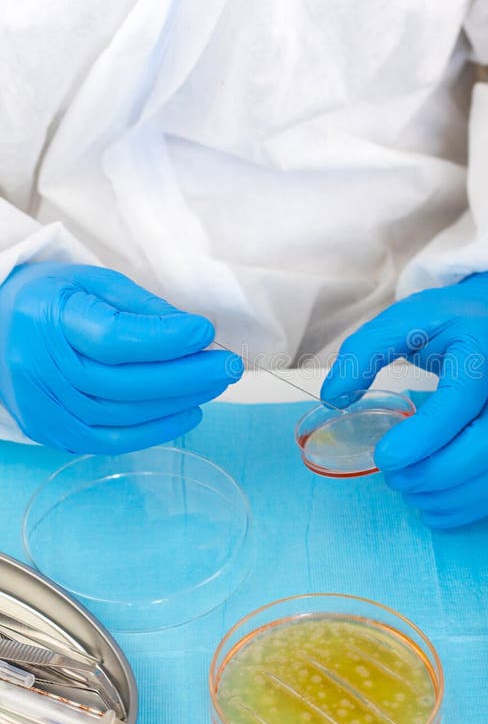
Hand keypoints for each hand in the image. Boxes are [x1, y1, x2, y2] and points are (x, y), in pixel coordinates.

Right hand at [0, 262, 241, 452]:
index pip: (112, 339)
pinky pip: (110, 442)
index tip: (205, 332)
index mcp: (49, 319)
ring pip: (122, 415)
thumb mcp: (95, 282)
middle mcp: (40, 367)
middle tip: (228, 364)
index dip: (164, 339)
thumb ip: (143, 308)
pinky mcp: (53, 431)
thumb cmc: (56, 300)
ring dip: (179, 401)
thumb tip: (194, 334)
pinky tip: (189, 412)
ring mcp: (44, 406)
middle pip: (123, 382)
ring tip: (215, 383)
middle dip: (186, 375)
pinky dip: (155, 431)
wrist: (1, 328)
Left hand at [321, 273, 487, 527]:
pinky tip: (432, 502)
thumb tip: (334, 397)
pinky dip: (468, 506)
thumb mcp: (407, 317)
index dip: (424, 436)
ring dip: (451, 494)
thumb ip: (366, 351)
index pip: (461, 401)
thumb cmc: (456, 321)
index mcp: (480, 355)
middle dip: (436, 471)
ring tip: (409, 489)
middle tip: (393, 475)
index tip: (383, 455)